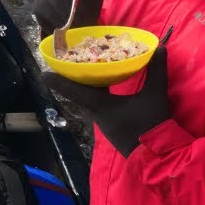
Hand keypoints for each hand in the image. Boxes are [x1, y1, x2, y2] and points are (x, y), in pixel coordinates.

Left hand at [44, 45, 171, 156]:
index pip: (74, 90)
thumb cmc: (151, 124)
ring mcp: (103, 123)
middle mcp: (96, 114)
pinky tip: (104, 87)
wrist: (158, 156)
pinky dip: (95, 95)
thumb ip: (157, 70)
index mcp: (100, 105)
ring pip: (87, 101)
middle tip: (68, 64)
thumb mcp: (155, 95)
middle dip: (73, 79)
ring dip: (85, 87)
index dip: (59, 81)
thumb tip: (159, 48)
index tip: (44, 73)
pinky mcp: (110, 127)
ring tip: (84, 71)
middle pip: (78, 94)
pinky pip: (96, 107)